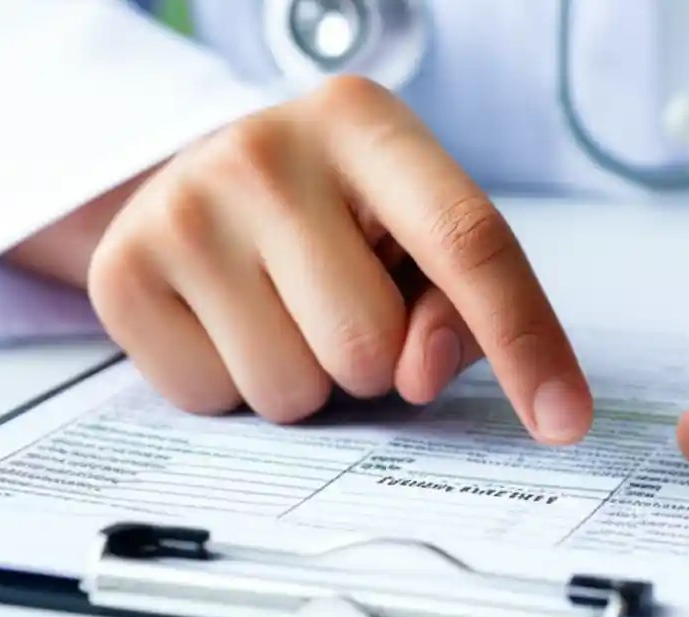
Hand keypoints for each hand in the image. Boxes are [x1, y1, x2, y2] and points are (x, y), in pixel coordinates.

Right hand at [88, 76, 591, 440]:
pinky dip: (237, 387)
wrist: (197, 181)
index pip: (468, 242)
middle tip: (338, 303)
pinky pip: (218, 403)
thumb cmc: (330, 214)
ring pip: (294, 389)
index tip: (567, 420)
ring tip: (281, 308)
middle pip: (372, 347)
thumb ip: (456, 305)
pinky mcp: (122, 274)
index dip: (526, 340)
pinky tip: (229, 321)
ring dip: (307, 379)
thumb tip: (421, 373)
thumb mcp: (412, 235)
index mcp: (366, 124)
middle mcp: (264, 150)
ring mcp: (181, 208)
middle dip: (373, 361)